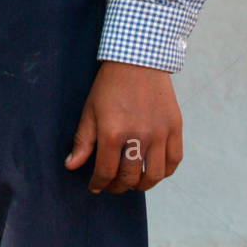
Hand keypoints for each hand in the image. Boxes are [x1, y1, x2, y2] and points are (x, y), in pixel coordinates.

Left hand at [64, 59, 182, 193]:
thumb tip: (71, 166)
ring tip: (133, 181)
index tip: (96, 185)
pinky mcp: (175, 127)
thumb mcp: (90, 110)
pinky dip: (164, 171)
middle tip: (113, 184)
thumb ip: (82, 141)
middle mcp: (138, 136)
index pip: (105, 172)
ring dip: (141, 184)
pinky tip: (152, 169)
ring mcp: (159, 132)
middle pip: (129, 178)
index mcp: (112, 132)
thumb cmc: (110, 85)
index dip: (99, 183)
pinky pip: (173, 161)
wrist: (138, 60)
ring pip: (153, 175)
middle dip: (118, 186)